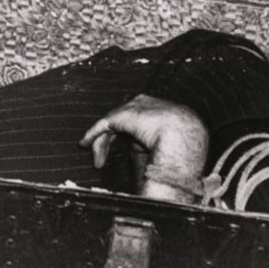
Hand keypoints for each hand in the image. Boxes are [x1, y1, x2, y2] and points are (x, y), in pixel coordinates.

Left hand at [82, 93, 211, 202]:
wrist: (184, 137)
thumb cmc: (183, 148)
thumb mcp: (167, 147)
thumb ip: (150, 148)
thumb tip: (138, 160)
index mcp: (163, 113)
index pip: (141, 122)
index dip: (129, 137)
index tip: (128, 151)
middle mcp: (148, 106)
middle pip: (123, 122)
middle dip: (110, 140)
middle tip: (101, 159)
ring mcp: (136, 107)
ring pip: (112, 124)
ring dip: (101, 143)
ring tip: (97, 161)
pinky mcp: (123, 114)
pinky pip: (104, 125)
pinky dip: (93, 134)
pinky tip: (85, 144)